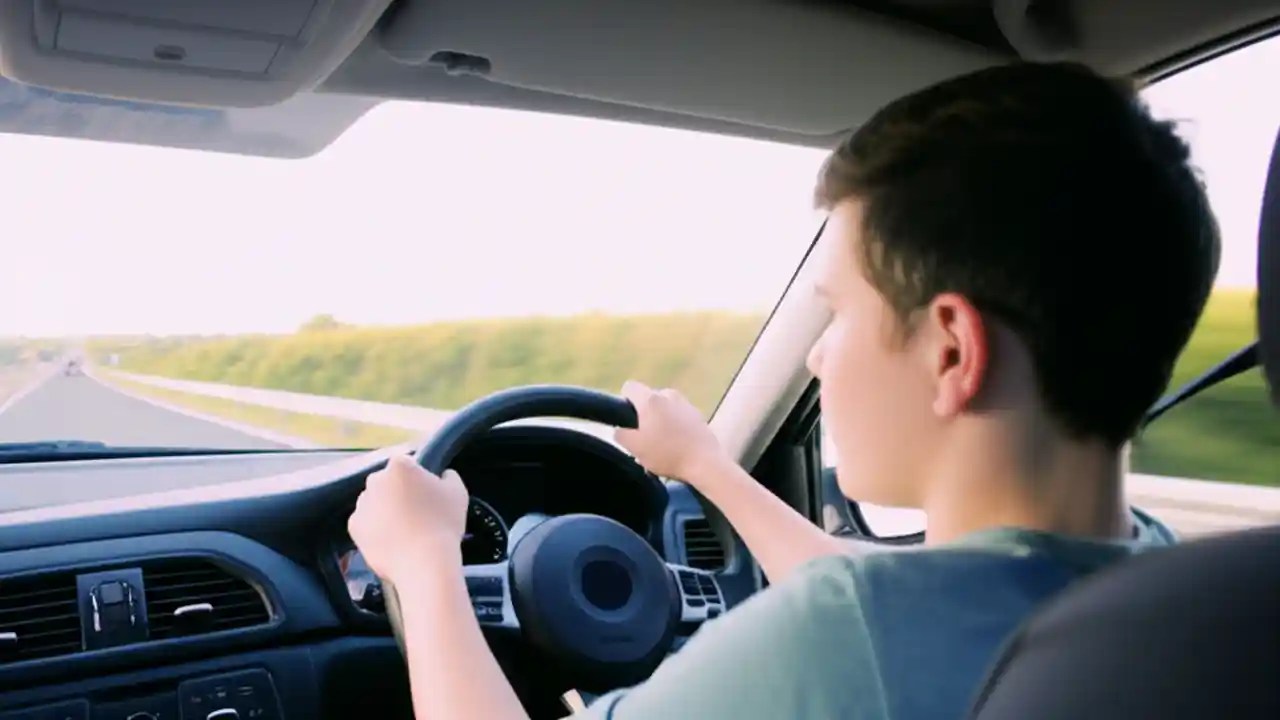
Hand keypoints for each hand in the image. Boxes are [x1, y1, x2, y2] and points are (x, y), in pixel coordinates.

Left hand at [348, 454, 468, 584]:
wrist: (424, 564)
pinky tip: (393, 540)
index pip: (406, 463)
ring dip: (385, 510)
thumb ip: (448, 476)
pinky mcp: (353, 527)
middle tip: (416, 512)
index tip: (426, 494)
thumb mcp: (458, 492)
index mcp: (399, 466)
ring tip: (404, 530)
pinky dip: (375, 529)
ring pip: (374, 502)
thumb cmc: (444, 524)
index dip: (417, 478)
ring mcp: (362, 504)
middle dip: (397, 492)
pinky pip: (366, 523)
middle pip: (387, 482)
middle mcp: (375, 480)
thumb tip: (443, 475)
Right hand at [615, 380, 727, 482]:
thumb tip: (620, 428)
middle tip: (644, 439)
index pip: (629, 387)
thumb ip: (621, 434)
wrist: (706, 463)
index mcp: (651, 399)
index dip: (623, 403)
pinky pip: (679, 416)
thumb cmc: (667, 454)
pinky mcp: (699, 415)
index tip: (628, 422)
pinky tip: (678, 447)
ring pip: (664, 409)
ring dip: (660, 423)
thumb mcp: (635, 447)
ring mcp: (686, 403)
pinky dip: (675, 427)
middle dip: (644, 416)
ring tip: (662, 447)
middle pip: (648, 400)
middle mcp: (669, 394)